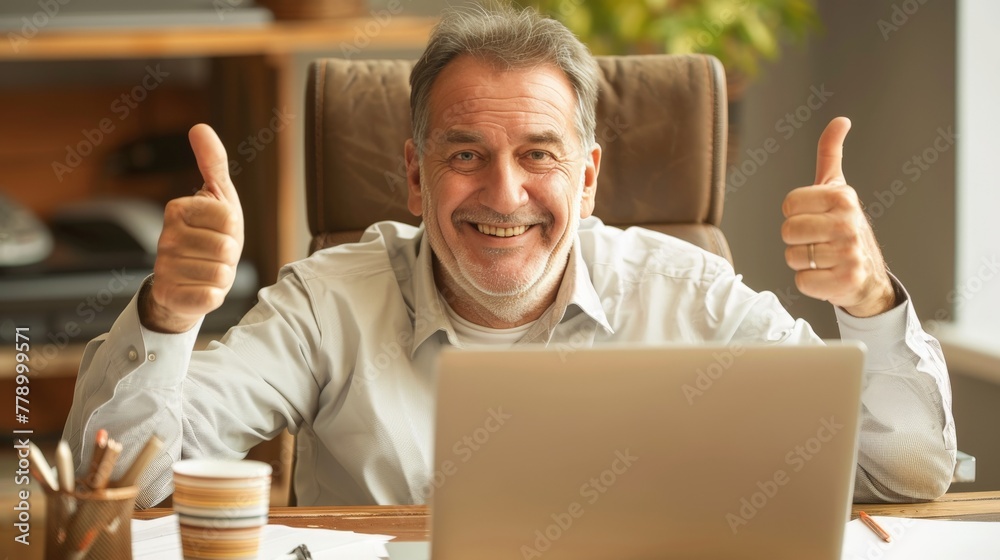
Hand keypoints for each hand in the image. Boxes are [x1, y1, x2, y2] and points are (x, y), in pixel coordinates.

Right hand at [140, 124, 243, 332]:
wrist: (190, 279)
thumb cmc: (211, 233)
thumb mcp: (218, 196)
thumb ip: (212, 162)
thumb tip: (199, 127)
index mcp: (178, 209)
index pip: (229, 219)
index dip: (234, 229)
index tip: (221, 230)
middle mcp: (166, 237)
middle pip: (226, 247)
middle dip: (230, 254)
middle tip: (216, 253)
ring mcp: (165, 267)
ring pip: (220, 273)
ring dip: (223, 275)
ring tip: (209, 269)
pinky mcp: (170, 294)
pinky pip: (210, 297)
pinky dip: (214, 295)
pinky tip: (201, 288)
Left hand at [780, 117, 895, 317]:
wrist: (868, 275)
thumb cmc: (844, 228)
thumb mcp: (838, 189)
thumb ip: (830, 153)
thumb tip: (840, 121)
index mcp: (843, 198)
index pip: (789, 205)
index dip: (795, 214)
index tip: (814, 218)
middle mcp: (848, 223)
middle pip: (788, 231)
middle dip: (797, 239)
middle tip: (818, 241)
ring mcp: (849, 254)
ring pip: (792, 257)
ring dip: (803, 262)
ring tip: (823, 258)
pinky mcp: (846, 281)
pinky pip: (802, 281)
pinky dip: (809, 282)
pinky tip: (827, 276)